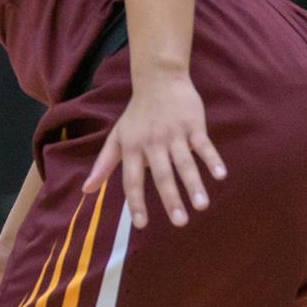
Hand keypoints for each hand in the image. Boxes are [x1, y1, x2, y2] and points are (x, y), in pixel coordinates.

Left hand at [83, 72, 225, 228]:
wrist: (158, 81)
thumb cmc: (136, 115)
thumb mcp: (116, 138)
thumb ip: (103, 165)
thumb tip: (86, 190)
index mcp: (131, 148)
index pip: (131, 180)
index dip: (136, 203)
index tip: (141, 225)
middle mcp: (151, 143)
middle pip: (161, 175)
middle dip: (170, 200)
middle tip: (179, 223)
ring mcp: (174, 134)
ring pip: (184, 163)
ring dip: (193, 185)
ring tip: (202, 206)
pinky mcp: (193, 125)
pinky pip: (203, 146)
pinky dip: (212, 160)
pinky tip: (220, 176)